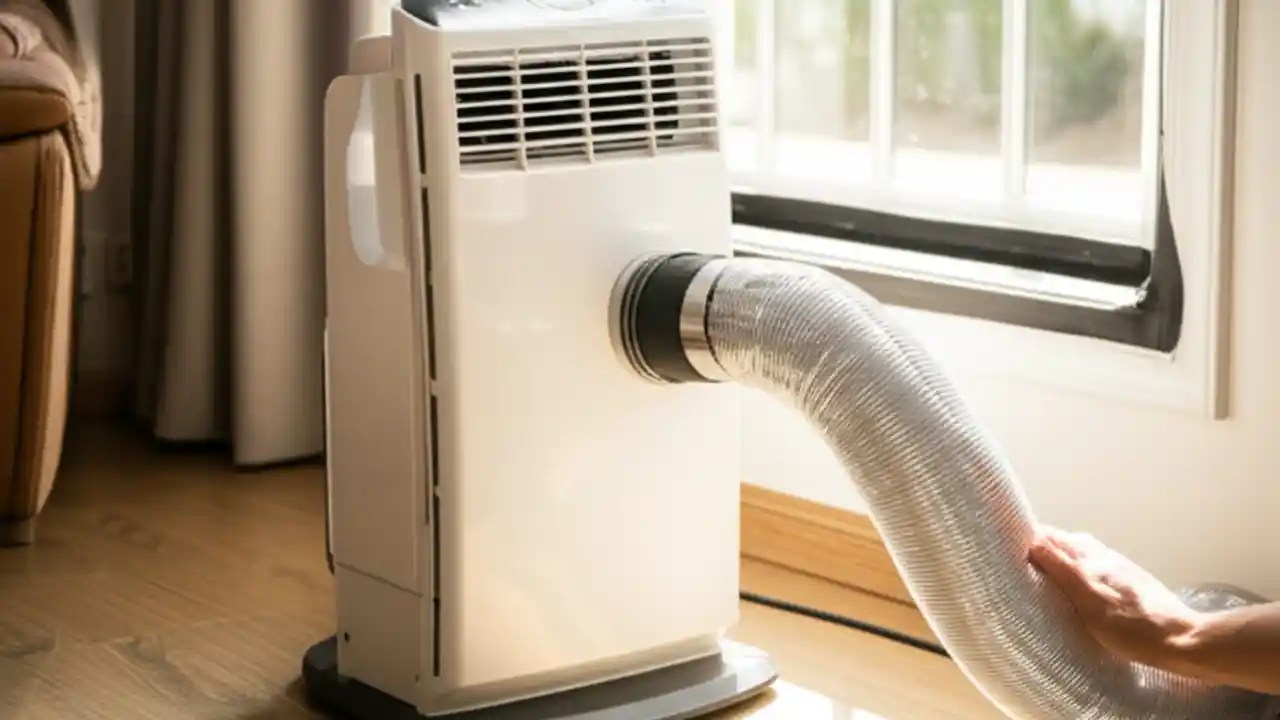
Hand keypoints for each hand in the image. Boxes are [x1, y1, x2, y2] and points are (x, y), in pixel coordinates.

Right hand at [1029, 527, 1202, 669]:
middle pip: (1066, 542)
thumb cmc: (1132, 626)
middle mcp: (1106, 557)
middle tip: (1022, 560)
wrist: (1181, 641)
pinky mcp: (1132, 586)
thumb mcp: (1087, 598)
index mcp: (1091, 556)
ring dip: (1063, 559)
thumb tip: (1032, 539)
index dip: (1030, 536)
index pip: (1052, 535)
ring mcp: (1121, 570)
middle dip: (1043, 546)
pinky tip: (1081, 590)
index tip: (1009, 543)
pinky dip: (1080, 573)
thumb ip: (1060, 567)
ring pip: (1083, 556)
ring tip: (1046, 574)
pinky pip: (1097, 570)